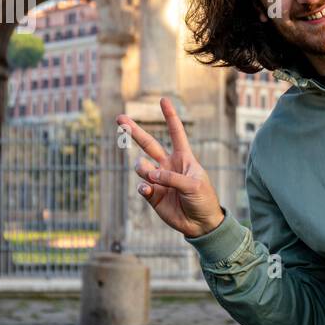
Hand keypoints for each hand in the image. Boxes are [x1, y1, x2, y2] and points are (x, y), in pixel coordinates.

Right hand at [116, 97, 223, 239]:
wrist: (200, 224)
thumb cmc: (203, 200)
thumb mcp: (194, 185)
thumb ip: (172, 178)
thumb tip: (151, 173)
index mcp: (183, 158)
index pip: (176, 133)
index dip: (170, 117)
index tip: (163, 100)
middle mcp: (168, 165)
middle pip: (148, 144)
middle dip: (134, 131)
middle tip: (120, 118)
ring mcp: (159, 180)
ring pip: (141, 167)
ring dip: (143, 169)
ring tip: (151, 177)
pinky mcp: (152, 194)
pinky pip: (142, 186)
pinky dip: (143, 187)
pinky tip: (148, 190)